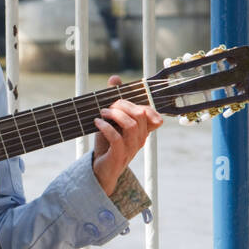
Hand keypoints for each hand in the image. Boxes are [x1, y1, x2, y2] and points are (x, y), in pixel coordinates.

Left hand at [92, 74, 162, 197]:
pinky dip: (106, 127)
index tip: (119, 98)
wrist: (100, 169)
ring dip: (115, 115)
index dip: (140, 102)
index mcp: (142, 130)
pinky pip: (117, 138)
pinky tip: (97, 122)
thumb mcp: (112, 120)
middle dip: (122, 105)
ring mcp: (132, 148)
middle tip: (106, 107)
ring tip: (102, 113)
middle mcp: (141, 138)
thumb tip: (115, 78)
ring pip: (131, 125)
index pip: (151, 112)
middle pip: (139, 114)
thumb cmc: (107, 143)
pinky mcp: (120, 155)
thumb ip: (115, 100)